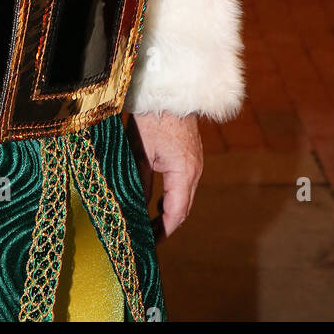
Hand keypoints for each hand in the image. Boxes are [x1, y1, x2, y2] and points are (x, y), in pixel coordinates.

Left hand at [126, 111, 202, 236]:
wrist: (168, 89)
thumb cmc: (151, 118)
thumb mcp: (140, 153)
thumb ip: (140, 184)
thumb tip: (137, 209)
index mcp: (184, 173)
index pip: (176, 213)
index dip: (163, 232)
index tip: (149, 244)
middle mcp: (195, 171)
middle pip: (183, 208)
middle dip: (166, 225)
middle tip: (147, 238)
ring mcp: (196, 163)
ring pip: (185, 197)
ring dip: (170, 211)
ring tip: (150, 223)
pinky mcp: (191, 156)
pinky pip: (185, 185)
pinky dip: (173, 197)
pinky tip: (159, 200)